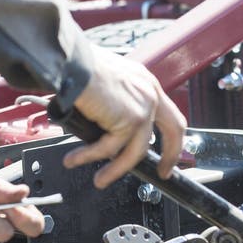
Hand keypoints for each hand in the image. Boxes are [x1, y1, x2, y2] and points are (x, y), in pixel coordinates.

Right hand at [62, 46, 185, 187]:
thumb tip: (108, 131)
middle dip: (171, 156)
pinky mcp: (130, 120)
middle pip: (173, 131)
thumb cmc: (77, 67)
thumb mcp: (106, 85)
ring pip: (135, 151)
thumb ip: (116, 104)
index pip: (169, 115)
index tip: (166, 154)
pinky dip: (90, 157)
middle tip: (162, 173)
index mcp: (146, 83)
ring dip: (115, 170)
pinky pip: (110, 149)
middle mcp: (149, 92)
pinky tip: (75, 160)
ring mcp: (143, 107)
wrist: (69, 62)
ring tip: (100, 180)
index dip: (171, 138)